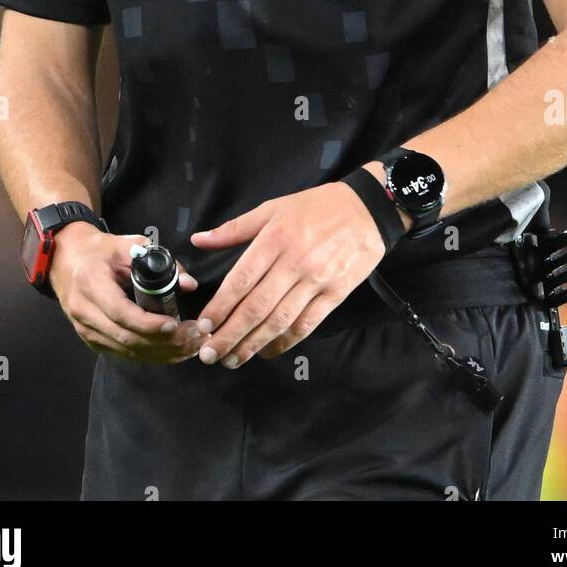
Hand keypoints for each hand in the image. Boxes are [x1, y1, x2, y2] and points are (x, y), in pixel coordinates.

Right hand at [50, 223, 211, 363]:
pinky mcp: (91, 340)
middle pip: (125, 337)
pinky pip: (122, 354)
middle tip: (193, 337)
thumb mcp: (125, 245)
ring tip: (189, 347)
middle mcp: (85, 312)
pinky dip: (148, 356)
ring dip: (160, 353)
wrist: (65, 260)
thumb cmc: (97, 251)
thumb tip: (189, 283)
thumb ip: (157, 260)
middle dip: (162, 342)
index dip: (148, 323)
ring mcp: (85, 330)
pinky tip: (172, 353)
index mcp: (91, 285)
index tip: (174, 324)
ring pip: (125, 351)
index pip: (120, 312)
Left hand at [187, 181, 387, 366]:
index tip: (203, 326)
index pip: (241, 280)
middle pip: (257, 307)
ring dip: (253, 344)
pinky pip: (306, 324)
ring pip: (280, 321)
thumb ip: (234, 228)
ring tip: (232, 359)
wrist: (367, 210)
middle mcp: (294, 263)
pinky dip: (285, 342)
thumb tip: (198, 240)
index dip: (221, 306)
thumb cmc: (316, 207)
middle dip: (230, 335)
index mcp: (275, 239)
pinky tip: (267, 351)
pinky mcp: (335, 295)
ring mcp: (317, 281)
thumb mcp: (273, 208)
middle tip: (210, 354)